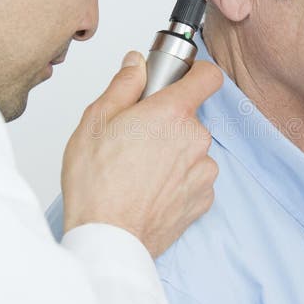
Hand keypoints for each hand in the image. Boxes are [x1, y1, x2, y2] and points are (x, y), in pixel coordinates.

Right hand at [61, 52, 222, 257]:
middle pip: (190, 117)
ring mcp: (203, 171)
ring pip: (191, 149)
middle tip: (136, 136)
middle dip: (167, 122)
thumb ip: (124, 85)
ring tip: (139, 169)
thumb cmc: (97, 184)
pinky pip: (194, 178)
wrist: (108, 238)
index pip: (207, 76)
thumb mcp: (97, 120)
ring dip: (173, 153)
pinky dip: (178, 180)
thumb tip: (137, 64)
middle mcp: (195, 139)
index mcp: (172, 113)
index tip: (181, 79)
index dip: (195, 74)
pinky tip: (150, 189)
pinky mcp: (204, 199)